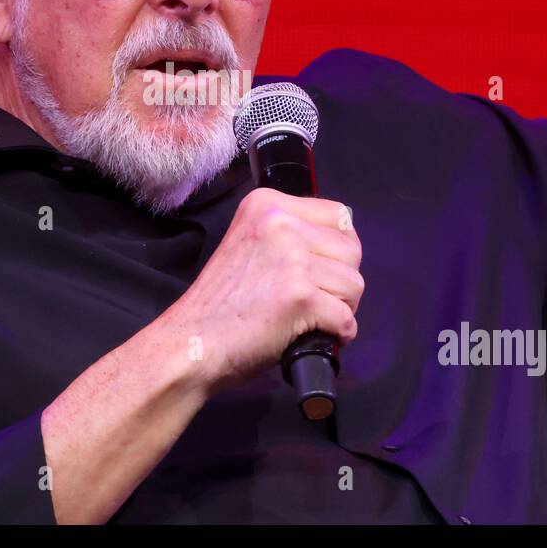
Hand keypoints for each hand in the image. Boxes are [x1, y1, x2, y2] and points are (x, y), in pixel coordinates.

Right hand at [156, 186, 363, 394]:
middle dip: (340, 282)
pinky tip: (310, 336)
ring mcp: (291, 258)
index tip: (318, 272)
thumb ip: (290, 235)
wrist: (192, 343)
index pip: (338, 216)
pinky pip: (346, 318)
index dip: (337, 250)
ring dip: (338, 309)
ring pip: (354, 285)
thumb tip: (344, 244)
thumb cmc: (220, 304)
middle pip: (352, 250)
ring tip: (306, 318)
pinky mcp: (300, 294)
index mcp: (267, 204)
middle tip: (311, 300)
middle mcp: (280, 222)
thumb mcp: (251, 244)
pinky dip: (336, 335)